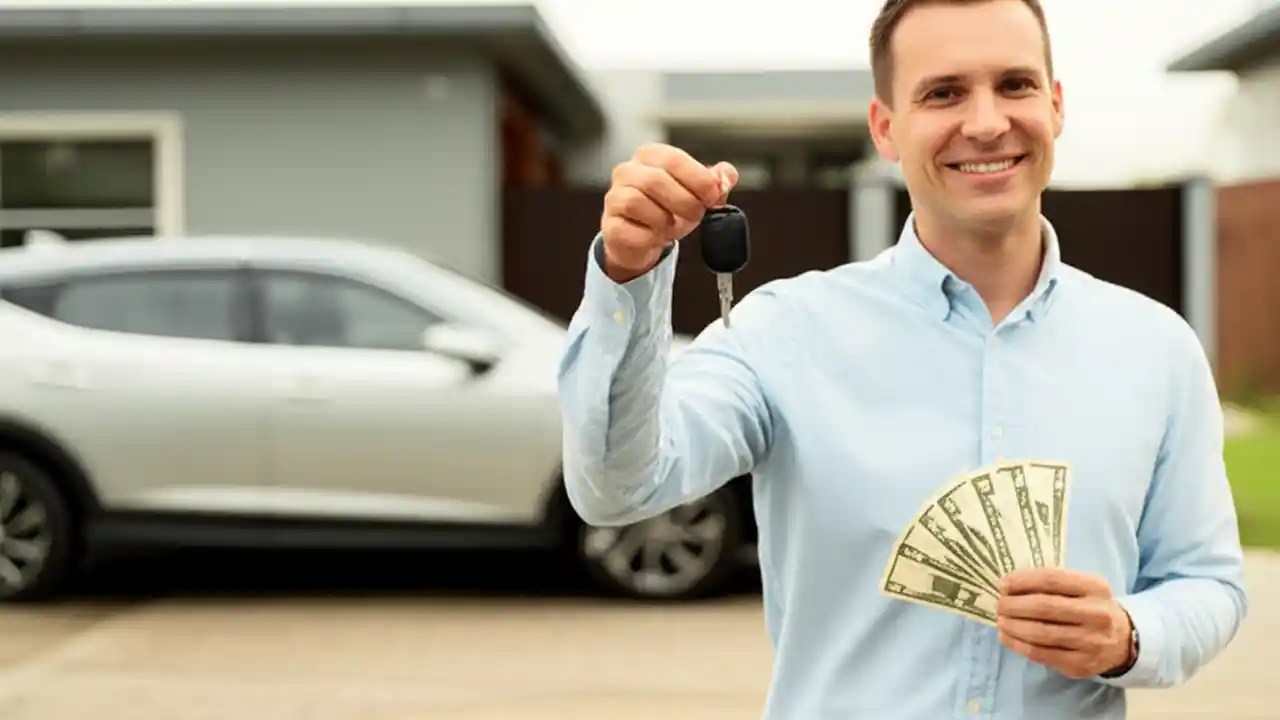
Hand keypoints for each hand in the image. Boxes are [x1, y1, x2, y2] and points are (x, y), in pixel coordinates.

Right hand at [600, 143, 737, 281]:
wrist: (641, 240)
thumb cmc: (667, 210)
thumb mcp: (696, 193)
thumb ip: (714, 181)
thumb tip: (727, 175)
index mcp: (651, 156)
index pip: (673, 159)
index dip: (697, 178)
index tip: (713, 195)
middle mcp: (627, 171)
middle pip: (656, 180)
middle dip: (684, 201)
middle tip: (698, 215)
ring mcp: (614, 197)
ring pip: (638, 203)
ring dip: (664, 219)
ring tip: (671, 225)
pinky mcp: (610, 225)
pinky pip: (629, 230)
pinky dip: (649, 236)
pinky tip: (654, 236)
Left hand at [996, 568, 1134, 678]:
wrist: (1122, 641)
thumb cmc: (1089, 607)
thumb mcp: (1081, 588)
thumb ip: (1051, 584)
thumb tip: (1008, 585)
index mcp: (1095, 587)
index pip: (1052, 579)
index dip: (1022, 580)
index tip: (1002, 584)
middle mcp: (1097, 615)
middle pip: (1045, 607)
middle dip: (1014, 605)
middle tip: (999, 604)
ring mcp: (1091, 642)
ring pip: (1041, 633)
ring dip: (1013, 626)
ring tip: (1000, 620)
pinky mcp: (1080, 665)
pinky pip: (1041, 654)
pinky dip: (1018, 645)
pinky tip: (1006, 637)